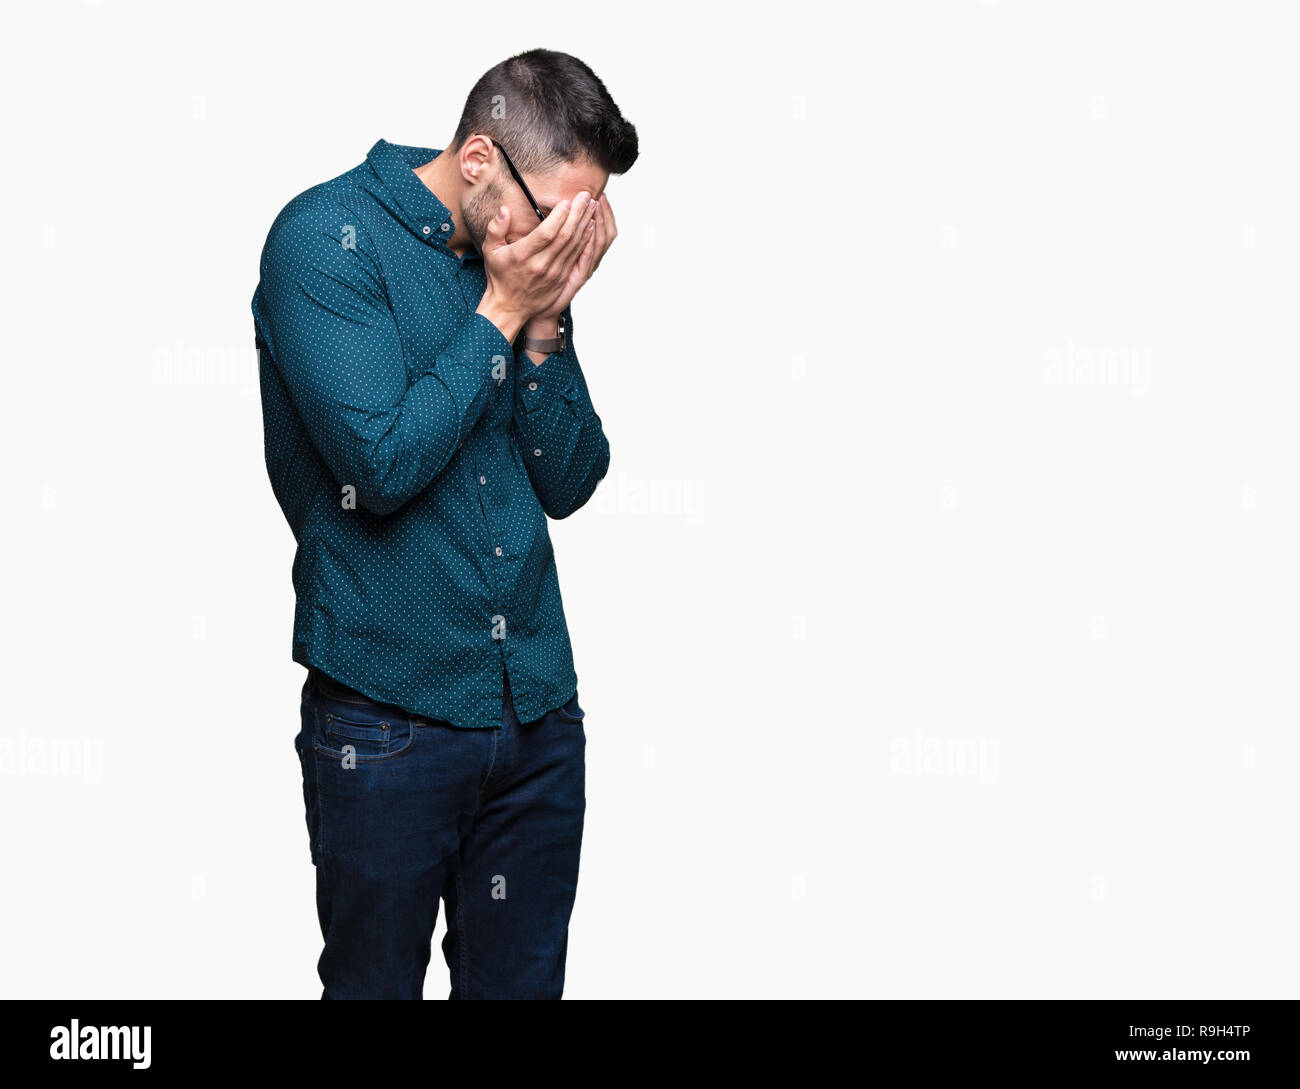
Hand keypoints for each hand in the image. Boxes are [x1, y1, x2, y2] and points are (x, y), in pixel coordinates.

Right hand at [476, 193, 602, 341]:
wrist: (509, 308)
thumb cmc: (500, 277)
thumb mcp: (489, 251)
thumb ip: (495, 228)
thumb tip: (504, 210)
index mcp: (523, 256)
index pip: (546, 233)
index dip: (559, 217)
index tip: (567, 201)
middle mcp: (541, 265)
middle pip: (564, 236)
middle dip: (577, 214)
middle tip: (585, 195)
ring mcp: (554, 273)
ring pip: (574, 245)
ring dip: (585, 224)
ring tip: (592, 205)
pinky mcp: (562, 279)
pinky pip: (576, 256)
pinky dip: (585, 240)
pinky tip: (590, 226)